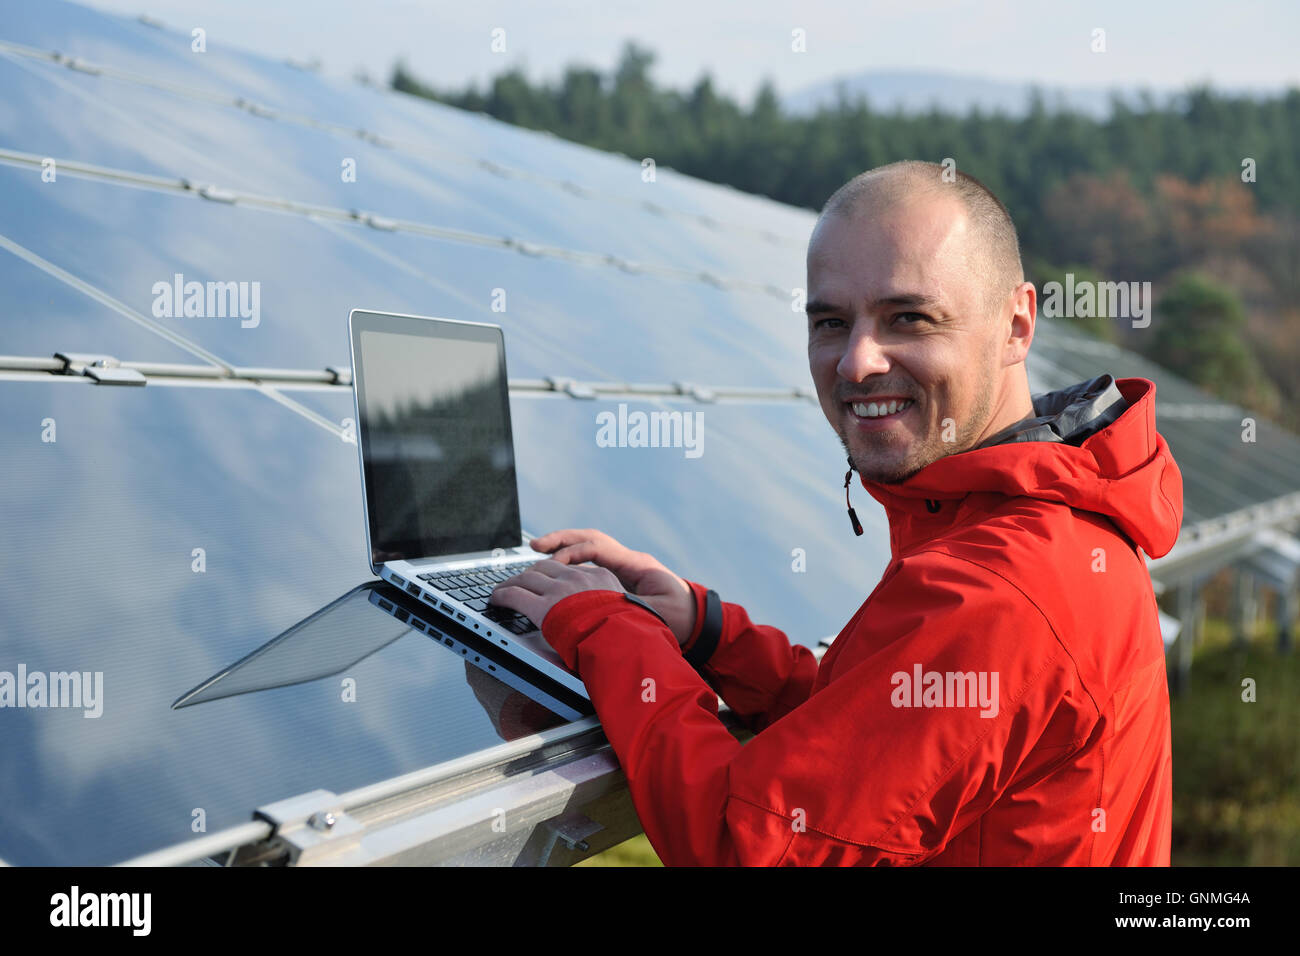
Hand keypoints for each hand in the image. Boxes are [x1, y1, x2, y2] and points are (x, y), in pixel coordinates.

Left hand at [490, 558, 624, 630]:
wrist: (619, 642)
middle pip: (544, 567)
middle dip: (530, 574)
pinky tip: (496, 599)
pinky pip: (514, 594)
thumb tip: (606, 616)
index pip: (569, 568)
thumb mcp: (623, 612)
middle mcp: (577, 578)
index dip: (553, 574)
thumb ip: (609, 606)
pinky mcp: (542, 606)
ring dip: (512, 582)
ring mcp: (558, 590)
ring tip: (503, 590)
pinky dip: (502, 595)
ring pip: (526, 577)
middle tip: (521, 582)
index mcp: (599, 577)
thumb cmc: (623, 636)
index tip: (546, 580)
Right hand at [523, 529, 696, 645]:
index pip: (598, 547)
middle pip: (590, 540)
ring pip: (590, 549)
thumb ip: (630, 609)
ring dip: (565, 549)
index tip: (552, 563)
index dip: (572, 552)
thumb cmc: (682, 618)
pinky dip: (573, 563)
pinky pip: (593, 563)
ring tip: (538, 553)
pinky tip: (557, 571)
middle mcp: (629, 561)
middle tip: (535, 546)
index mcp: (636, 564)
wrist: (699, 622)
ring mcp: (625, 568)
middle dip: (562, 540)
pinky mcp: (621, 579)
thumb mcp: (658, 614)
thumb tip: (603, 607)